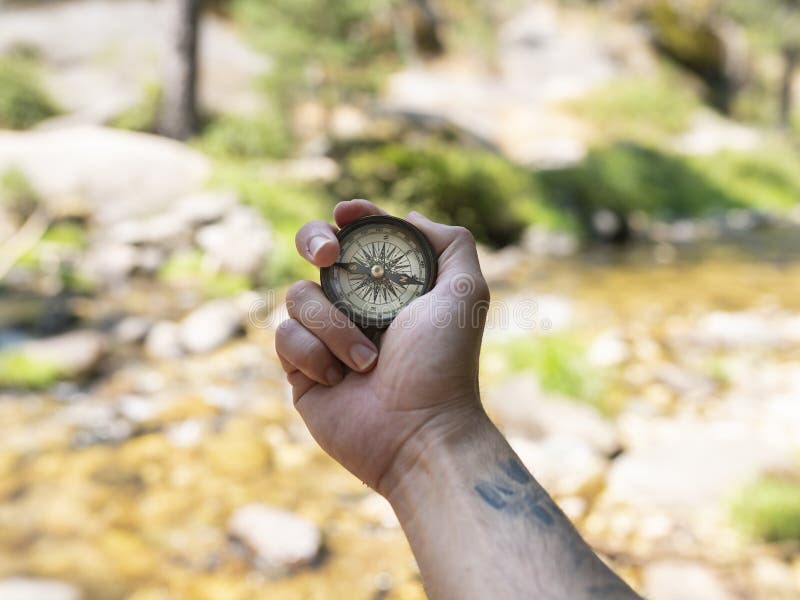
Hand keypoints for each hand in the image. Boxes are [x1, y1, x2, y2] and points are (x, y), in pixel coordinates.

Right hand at [275, 200, 489, 493]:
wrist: (418, 432)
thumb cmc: (444, 364)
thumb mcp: (465, 294)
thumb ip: (450, 244)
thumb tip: (407, 217)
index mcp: (389, 287)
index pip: (361, 238)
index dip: (351, 218)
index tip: (348, 213)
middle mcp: (354, 305)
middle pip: (313, 250)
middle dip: (314, 240)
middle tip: (328, 256)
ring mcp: (324, 336)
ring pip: (299, 296)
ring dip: (334, 327)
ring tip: (367, 362)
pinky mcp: (300, 367)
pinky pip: (284, 336)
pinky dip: (312, 353)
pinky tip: (337, 380)